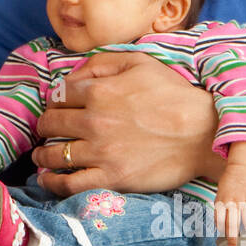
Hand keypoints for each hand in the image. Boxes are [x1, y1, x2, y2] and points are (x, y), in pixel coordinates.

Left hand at [32, 52, 220, 194]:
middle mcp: (94, 120)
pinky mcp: (111, 177)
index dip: (53, 101)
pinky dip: (52, 182)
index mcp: (99, 91)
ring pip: (55, 154)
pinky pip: (69, 183)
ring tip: (42, 157)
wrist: (204, 133)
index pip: (57, 96)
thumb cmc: (175, 95)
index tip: (55, 107)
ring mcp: (101, 151)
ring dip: (43, 156)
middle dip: (45, 126)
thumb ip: (103, 62)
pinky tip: (47, 180)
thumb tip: (74, 73)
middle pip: (50, 124)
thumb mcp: (140, 62)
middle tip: (47, 131)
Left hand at [212, 165, 245, 245]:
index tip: (224, 237)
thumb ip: (220, 209)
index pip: (220, 221)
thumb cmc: (230, 183)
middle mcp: (234, 203)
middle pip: (232, 225)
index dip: (221, 230)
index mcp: (223, 202)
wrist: (243, 167)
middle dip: (232, 238)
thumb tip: (219, 226)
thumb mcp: (220, 194)